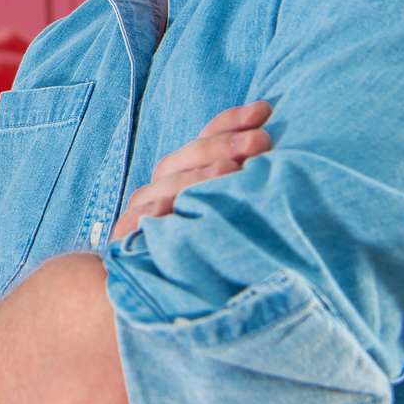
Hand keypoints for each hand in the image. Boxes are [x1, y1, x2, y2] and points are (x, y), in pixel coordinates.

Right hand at [110, 100, 272, 241]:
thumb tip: (274, 146)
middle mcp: (164, 185)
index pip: (207, 136)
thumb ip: (246, 182)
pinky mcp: (129, 237)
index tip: (264, 111)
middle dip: (226, 144)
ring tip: (230, 169)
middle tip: (260, 140)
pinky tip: (177, 205)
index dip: (232, 121)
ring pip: (169, 185)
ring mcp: (145, 209)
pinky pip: (140, 220)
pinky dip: (157, 211)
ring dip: (199, 175)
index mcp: (186, 171)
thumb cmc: (209, 247)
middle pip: (190, 156)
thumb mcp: (229, 209)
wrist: (162, 292)